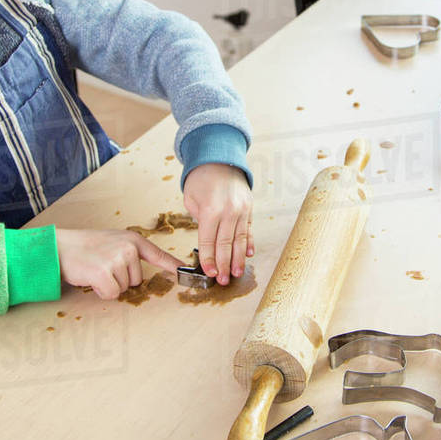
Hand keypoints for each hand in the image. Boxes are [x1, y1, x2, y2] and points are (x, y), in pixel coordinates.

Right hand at [55, 228, 183, 298]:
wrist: (61, 247)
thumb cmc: (87, 247)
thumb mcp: (115, 242)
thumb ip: (132, 253)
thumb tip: (143, 273)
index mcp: (133, 240)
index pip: (159, 256)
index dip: (172, 267)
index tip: (185, 274)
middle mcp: (128, 249)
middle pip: (137, 280)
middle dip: (120, 279)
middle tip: (104, 266)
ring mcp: (117, 260)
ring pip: (124, 288)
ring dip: (109, 284)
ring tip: (96, 269)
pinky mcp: (104, 273)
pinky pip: (112, 294)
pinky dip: (101, 291)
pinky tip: (92, 278)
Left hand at [183, 163, 252, 284]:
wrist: (220, 158)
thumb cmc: (201, 178)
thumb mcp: (191, 198)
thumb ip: (198, 220)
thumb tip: (206, 240)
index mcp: (211, 210)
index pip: (208, 242)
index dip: (208, 260)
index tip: (210, 273)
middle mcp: (229, 211)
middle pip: (226, 244)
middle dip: (224, 264)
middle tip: (223, 281)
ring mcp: (242, 210)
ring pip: (240, 240)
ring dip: (238, 259)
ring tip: (237, 273)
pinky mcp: (249, 208)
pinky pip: (249, 229)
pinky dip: (249, 243)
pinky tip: (249, 255)